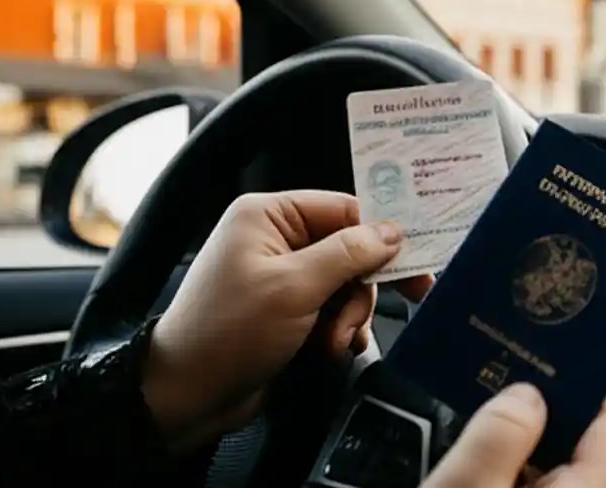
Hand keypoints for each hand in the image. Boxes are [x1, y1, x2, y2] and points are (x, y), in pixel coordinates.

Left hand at [140, 190, 431, 449]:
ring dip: (349, 316)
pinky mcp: (286, 309)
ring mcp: (281, 275)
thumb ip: (348, 254)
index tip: (418, 262)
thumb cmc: (231, 331)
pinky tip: (334, 349)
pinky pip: (331, 308)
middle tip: (376, 315)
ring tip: (334, 343)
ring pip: (346, 284)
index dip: (383, 236)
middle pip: (350, 249)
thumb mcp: (294, 288)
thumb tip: (393, 231)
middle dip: (360, 289)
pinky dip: (339, 329)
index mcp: (269, 214)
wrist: (186, 396)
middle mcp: (276, 238)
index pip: (345, 209)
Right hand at [423, 385, 605, 486]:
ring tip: (479, 411)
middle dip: (540, 406)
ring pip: (550, 466)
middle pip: (580, 441)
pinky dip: (506, 469)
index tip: (546, 351)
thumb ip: (500, 437)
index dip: (584, 380)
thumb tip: (527, 391)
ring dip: (519, 439)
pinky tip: (472, 461)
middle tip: (500, 374)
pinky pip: (529, 485)